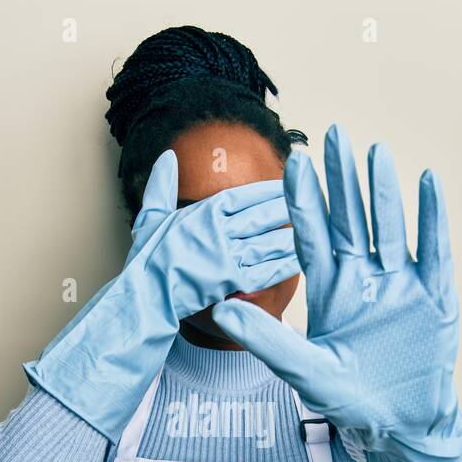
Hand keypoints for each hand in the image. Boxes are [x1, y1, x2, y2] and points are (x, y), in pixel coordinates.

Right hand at [24, 150, 298, 440]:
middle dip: (290, 206)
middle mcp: (212, 232)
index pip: (241, 197)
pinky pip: (263, 270)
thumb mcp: (149, 220)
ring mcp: (221, 257)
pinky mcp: (227, 283)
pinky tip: (306, 257)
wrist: (139, 305)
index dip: (267, 190)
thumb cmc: (144, 267)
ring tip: (321, 227)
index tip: (290, 184)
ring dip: (296, 233)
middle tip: (319, 199)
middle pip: (260, 214)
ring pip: (267, 240)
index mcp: (198, 215)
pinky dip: (284, 262)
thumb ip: (160, 188)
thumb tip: (166, 157)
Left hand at [211, 125, 461, 461]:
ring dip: (383, 190)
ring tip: (376, 151)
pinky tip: (427, 182)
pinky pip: (434, 249)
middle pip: (351, 219)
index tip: (293, 161)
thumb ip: (267, 339)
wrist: (399, 425)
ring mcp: (400, 283)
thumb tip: (220, 311)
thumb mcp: (304, 370)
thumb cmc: (349, 400)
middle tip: (332, 133)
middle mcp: (363, 279)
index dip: (304, 200)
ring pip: (390, 226)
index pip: (313, 235)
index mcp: (330, 290)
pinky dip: (432, 216)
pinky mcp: (434, 295)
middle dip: (342, 178)